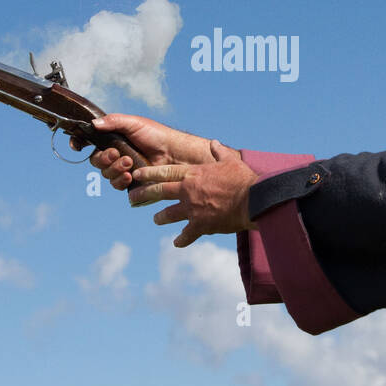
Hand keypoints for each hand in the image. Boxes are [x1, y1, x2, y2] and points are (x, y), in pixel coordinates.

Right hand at [70, 113, 214, 194]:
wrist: (174, 154)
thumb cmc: (157, 136)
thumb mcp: (134, 123)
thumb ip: (113, 121)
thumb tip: (94, 124)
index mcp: (113, 139)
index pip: (89, 141)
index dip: (79, 143)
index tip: (77, 146)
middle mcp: (116, 154)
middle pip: (95, 161)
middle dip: (103, 158)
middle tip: (115, 154)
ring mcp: (122, 169)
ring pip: (105, 174)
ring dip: (114, 169)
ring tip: (129, 164)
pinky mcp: (130, 183)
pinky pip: (116, 185)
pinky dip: (120, 180)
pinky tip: (130, 176)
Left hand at [129, 139, 258, 247]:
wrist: (254, 199)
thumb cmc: (243, 178)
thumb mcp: (230, 161)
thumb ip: (219, 152)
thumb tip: (214, 143)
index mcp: (193, 174)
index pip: (164, 172)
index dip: (148, 173)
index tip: (137, 174)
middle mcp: (188, 191)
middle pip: (159, 192)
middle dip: (143, 194)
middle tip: (132, 197)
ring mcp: (193, 209)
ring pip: (169, 214)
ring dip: (161, 217)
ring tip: (156, 219)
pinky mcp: (201, 225)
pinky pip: (187, 235)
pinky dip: (182, 239)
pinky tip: (177, 243)